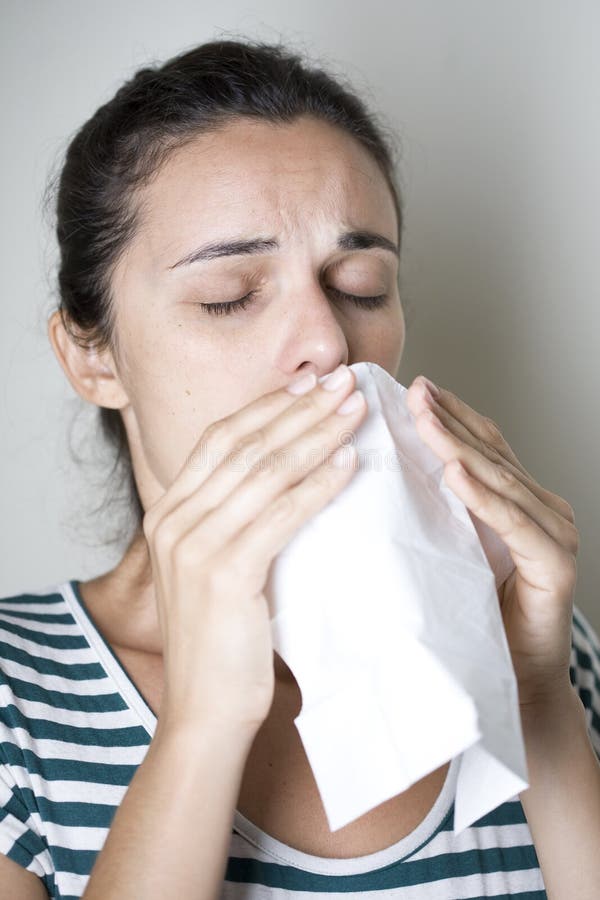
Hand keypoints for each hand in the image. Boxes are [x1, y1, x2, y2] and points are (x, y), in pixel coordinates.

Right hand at [142, 364, 366, 735]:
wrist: (204, 712)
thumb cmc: (222, 643)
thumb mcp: (219, 568)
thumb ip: (236, 522)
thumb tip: (288, 476)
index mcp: (170, 512)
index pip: (223, 439)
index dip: (269, 406)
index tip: (311, 383)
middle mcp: (174, 519)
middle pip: (246, 445)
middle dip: (301, 408)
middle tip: (345, 381)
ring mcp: (193, 545)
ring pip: (265, 472)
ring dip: (317, 435)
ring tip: (356, 411)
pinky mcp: (223, 574)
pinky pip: (279, 516)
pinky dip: (317, 485)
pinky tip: (348, 464)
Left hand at [405, 375, 578, 709]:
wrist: (509, 683)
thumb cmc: (473, 620)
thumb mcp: (447, 552)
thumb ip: (436, 513)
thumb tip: (381, 473)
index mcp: (518, 502)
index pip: (482, 446)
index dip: (449, 415)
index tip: (412, 387)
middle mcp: (542, 509)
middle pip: (491, 453)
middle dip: (449, 419)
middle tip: (414, 389)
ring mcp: (553, 534)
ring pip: (500, 479)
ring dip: (459, 445)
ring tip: (424, 417)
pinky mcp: (554, 566)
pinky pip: (513, 523)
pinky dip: (482, 497)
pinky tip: (454, 472)